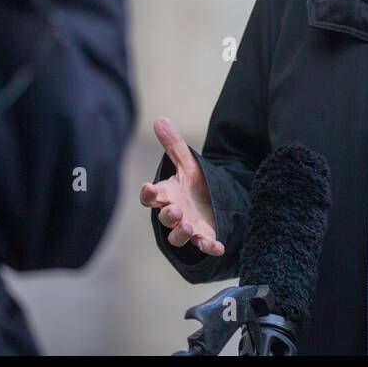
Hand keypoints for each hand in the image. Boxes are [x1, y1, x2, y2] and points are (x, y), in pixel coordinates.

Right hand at [140, 116, 225, 256]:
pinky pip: (205, 245)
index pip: (151, 196)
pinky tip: (218, 247)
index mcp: (167, 195)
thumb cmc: (194, 185)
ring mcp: (188, 227)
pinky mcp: (204, 237)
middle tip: (176, 210)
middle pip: (165, 218)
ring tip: (187, 227)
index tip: (149, 188)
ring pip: (178, 236)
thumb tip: (159, 119)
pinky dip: (210, 247)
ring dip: (181, 233)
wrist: (213, 203)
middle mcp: (175, 213)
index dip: (149, 193)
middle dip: (168, 215)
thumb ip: (174, 145)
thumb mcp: (187, 163)